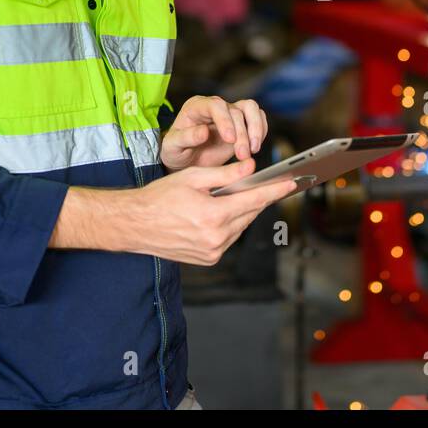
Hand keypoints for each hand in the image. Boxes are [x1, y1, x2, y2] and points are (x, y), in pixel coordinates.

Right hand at [130, 159, 294, 265]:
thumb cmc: (160, 198)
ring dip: (242, 212)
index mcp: (213, 214)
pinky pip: (229, 239)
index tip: (291, 183)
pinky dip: (230, 225)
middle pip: (250, 214)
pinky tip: (220, 214)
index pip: (254, 200)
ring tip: (232, 198)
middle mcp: (216, 237)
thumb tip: (251, 168)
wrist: (136, 225)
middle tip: (261, 185)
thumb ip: (225, 174)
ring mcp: (213, 252)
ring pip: (241, 227)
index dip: (275, 191)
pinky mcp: (209, 259)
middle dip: (257, 199)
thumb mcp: (193, 178)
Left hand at [160, 95, 267, 170]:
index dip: (225, 120)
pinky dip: (261, 131)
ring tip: (253, 151)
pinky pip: (258, 118)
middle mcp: (215, 107)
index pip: (215, 105)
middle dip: (242, 134)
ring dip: (256, 129)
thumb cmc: (176, 152)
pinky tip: (255, 147)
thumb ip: (185, 138)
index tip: (230, 139)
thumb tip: (204, 132)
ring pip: (251, 109)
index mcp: (196, 107)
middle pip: (236, 111)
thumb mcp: (172, 147)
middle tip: (242, 155)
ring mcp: (230, 114)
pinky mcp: (242, 124)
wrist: (186, 162)